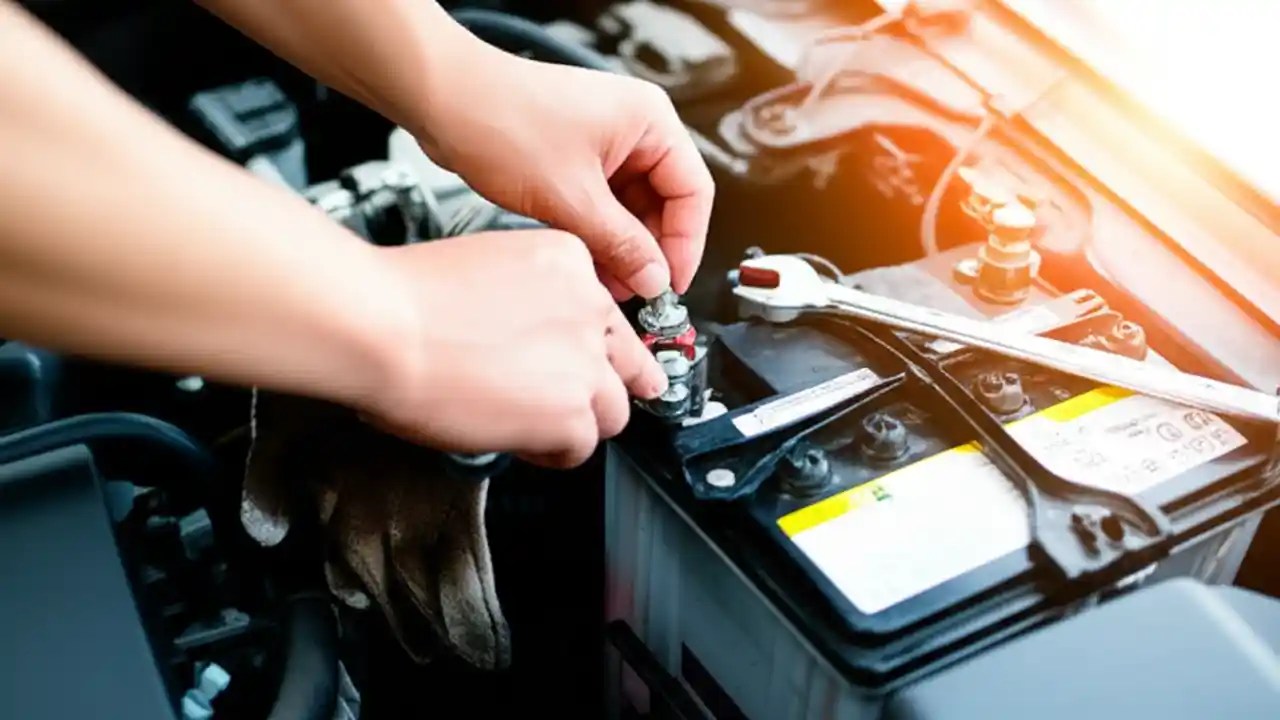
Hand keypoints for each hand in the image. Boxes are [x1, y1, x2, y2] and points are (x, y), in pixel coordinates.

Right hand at [362, 229, 667, 467]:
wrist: (385, 326)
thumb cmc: (406, 298)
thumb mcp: (484, 267)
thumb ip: (521, 300)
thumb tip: (520, 338)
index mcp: (568, 260)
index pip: (602, 310)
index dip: (587, 340)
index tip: (582, 355)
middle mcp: (588, 306)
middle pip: (623, 358)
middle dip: (611, 382)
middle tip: (609, 399)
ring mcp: (585, 362)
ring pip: (612, 409)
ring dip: (581, 423)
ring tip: (541, 430)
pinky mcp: (572, 412)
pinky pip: (581, 447)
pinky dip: (552, 452)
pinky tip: (522, 444)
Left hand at [414, 44, 714, 299]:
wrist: (443, 102)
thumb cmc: (502, 120)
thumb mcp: (572, 198)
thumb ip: (621, 244)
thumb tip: (653, 278)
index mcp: (650, 122)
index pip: (693, 192)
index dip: (685, 244)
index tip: (670, 283)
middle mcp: (634, 128)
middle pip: (664, 203)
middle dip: (648, 250)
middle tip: (636, 289)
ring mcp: (604, 143)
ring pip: (631, 208)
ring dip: (621, 247)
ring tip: (607, 281)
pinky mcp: (576, 158)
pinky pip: (602, 204)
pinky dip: (597, 234)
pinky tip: (586, 260)